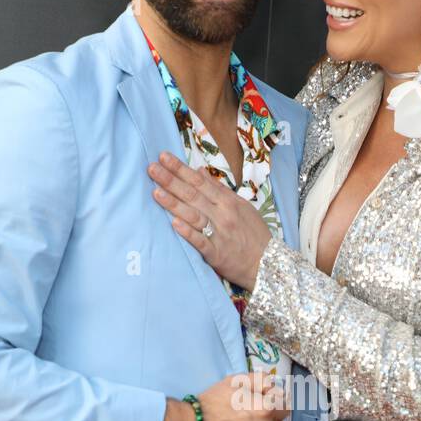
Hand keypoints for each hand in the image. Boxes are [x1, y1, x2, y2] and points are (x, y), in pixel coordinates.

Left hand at [147, 151, 270, 289]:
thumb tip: (199, 171)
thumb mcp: (242, 206)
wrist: (269, 263)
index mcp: (228, 201)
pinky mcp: (217, 254)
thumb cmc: (255, 234)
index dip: (180, 169)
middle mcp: (223, 215)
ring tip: (156, 192)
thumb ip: (219, 189)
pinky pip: (201, 242)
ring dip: (174, 204)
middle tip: (151, 168)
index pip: (199, 181)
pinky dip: (188, 233)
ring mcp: (219, 234)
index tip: (163, 157)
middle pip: (193, 195)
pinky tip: (174, 224)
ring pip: (194, 215)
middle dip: (171, 181)